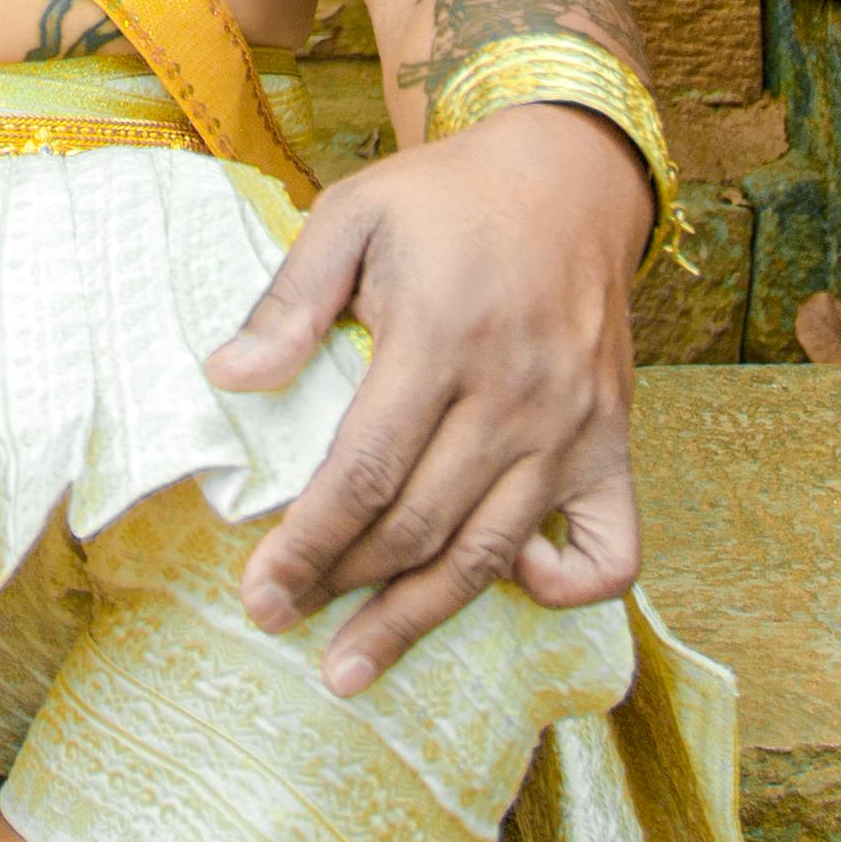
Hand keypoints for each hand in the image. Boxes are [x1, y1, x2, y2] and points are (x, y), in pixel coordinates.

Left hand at [201, 103, 655, 692]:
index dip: (308, 545)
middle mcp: (514, 394)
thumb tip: (225, 377)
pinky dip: (569, 587)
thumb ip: (289, 299)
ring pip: (493, 550)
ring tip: (354, 667)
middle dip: (342, 587)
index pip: (364, 474)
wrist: (568, 174)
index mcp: (442, 338)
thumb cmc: (447, 200)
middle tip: (282, 623)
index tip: (260, 592)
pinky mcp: (615, 441)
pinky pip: (614, 545)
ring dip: (420, 615)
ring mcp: (573, 426)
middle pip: (419, 525)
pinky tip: (512, 591)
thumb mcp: (353, 214)